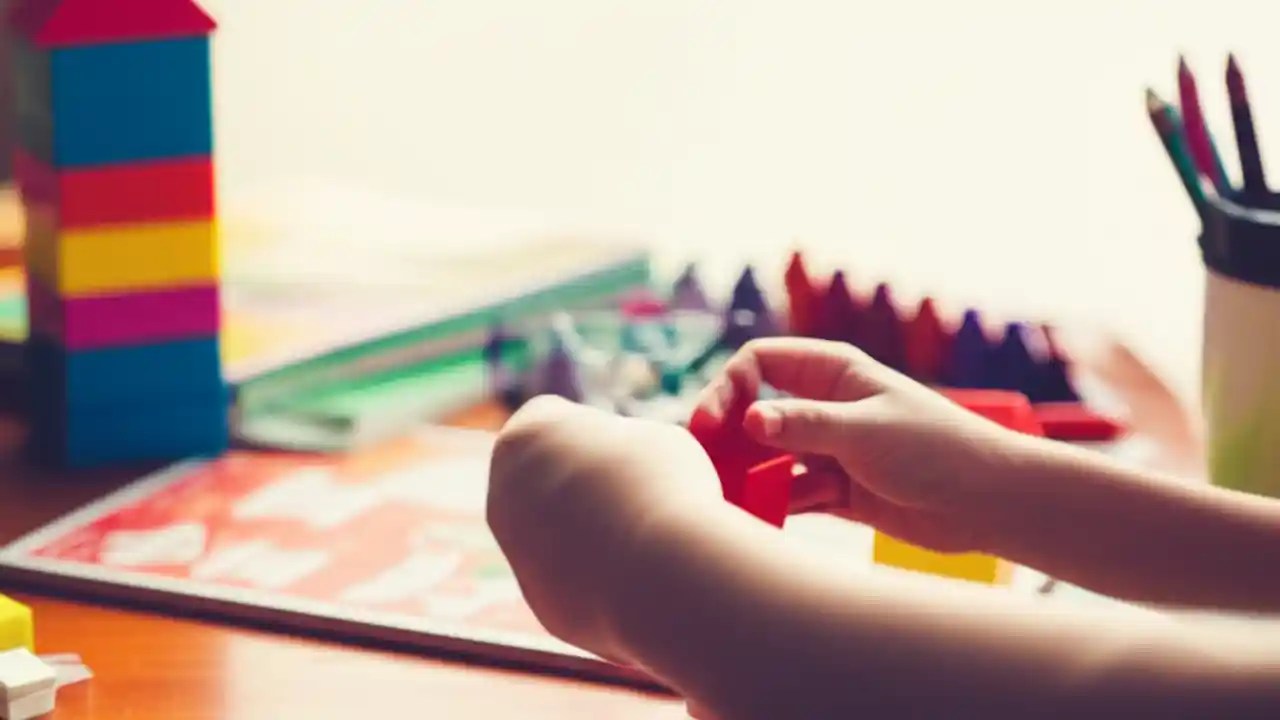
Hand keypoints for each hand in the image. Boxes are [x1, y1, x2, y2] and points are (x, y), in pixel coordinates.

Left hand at [486, 395, 723, 663]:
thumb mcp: (648, 437)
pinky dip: (603, 578)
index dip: (603, 433)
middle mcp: (504, 492)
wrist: (660, 573)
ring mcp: (515, 551)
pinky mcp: (538, 600)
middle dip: (587, 484)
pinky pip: (576, 579)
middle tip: (642, 493)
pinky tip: (636, 578)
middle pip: (551, 477)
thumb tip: (610, 468)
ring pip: (561, 532)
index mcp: (523, 435)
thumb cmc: (660, 486)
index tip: (635, 451)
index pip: (558, 419)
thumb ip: (615, 445)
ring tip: (645, 537)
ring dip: (596, 533)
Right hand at [694, 338, 1036, 552]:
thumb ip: (803, 425)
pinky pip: (792, 495)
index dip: (729, 387)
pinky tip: (757, 519)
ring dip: (749, 476)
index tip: (712, 423)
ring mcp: (830, 450)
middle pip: (757, 412)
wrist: (987, 501)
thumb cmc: (935, 447)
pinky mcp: (838, 492)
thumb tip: (747, 421)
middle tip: (705, 464)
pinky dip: (773, 505)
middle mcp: (826, 406)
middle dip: (730, 436)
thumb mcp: (862, 430)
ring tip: (726, 498)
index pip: (760, 363)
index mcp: (833, 371)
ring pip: (771, 458)